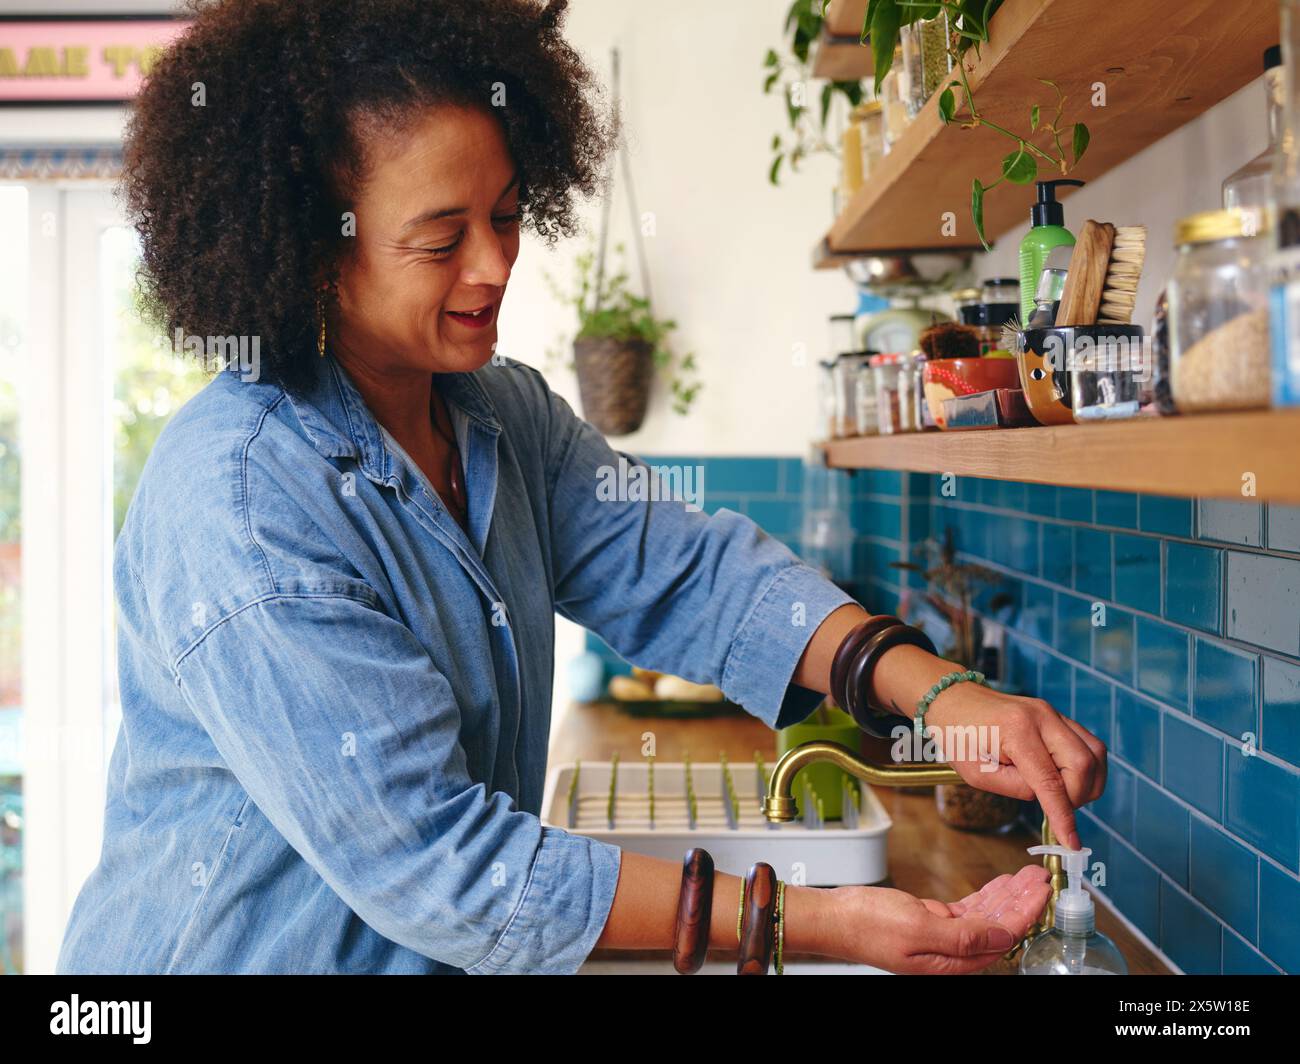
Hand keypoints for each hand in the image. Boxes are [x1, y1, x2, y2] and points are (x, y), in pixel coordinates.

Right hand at [829, 865, 1050, 973]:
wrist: (834, 918)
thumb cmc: (866, 925)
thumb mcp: (917, 928)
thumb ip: (962, 936)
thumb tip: (1003, 936)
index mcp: (951, 962)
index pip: (1001, 937)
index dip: (1025, 913)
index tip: (1041, 891)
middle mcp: (951, 953)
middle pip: (999, 926)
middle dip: (1023, 901)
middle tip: (1041, 877)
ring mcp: (942, 937)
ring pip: (987, 916)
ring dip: (1008, 895)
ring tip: (1028, 876)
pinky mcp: (932, 922)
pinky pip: (969, 910)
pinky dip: (987, 895)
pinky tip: (1000, 884)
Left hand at [923, 680, 1106, 848]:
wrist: (955, 701)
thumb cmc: (959, 736)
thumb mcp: (976, 773)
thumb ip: (1015, 788)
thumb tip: (1048, 799)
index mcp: (1017, 731)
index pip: (1051, 781)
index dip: (1064, 816)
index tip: (1071, 842)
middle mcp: (1042, 717)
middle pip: (1084, 764)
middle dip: (1077, 797)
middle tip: (1056, 809)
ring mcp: (1053, 713)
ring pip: (1095, 753)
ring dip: (1087, 783)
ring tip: (1060, 794)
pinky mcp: (1058, 717)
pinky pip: (1088, 745)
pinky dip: (1086, 768)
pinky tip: (1065, 779)